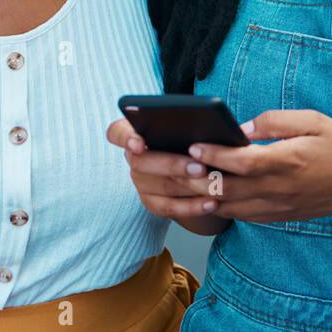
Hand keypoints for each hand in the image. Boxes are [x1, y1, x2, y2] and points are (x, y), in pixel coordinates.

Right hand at [106, 118, 224, 220]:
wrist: (196, 162)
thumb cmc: (191, 135)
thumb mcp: (188, 124)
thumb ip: (188, 123)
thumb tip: (204, 125)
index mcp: (134, 131)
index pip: (117, 133)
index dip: (126, 139)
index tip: (139, 144)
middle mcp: (133, 157)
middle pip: (141, 162)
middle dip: (172, 165)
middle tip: (200, 167)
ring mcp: (140, 181)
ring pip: (159, 185)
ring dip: (188, 186)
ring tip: (214, 184)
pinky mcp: (152, 202)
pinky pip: (169, 208)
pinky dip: (192, 206)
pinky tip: (212, 203)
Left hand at [187, 110, 331, 222]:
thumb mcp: (313, 120)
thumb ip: (274, 121)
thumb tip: (240, 129)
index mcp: (286, 161)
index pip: (241, 162)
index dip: (214, 155)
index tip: (193, 146)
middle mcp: (278, 188)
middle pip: (227, 188)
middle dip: (197, 178)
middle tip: (174, 165)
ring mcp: (277, 207)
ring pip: (230, 207)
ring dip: (202, 196)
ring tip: (181, 181)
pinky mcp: (278, 216)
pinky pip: (241, 215)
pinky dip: (221, 206)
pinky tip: (206, 195)